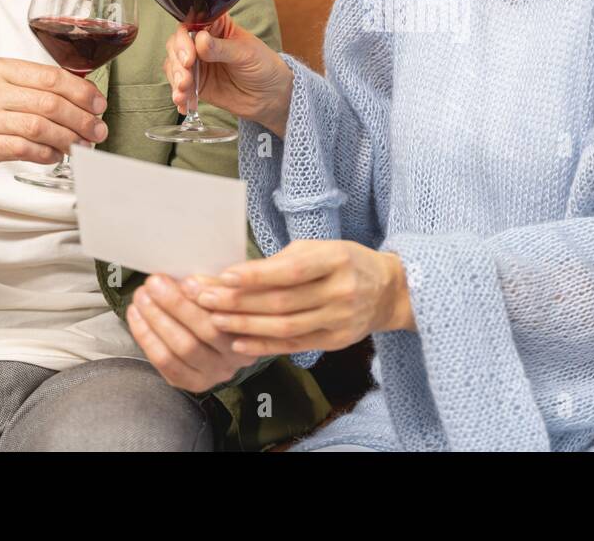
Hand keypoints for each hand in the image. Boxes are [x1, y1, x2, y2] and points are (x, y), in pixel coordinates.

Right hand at [0, 57, 107, 215]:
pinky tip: (55, 155)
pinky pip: (25, 149)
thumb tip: (87, 98)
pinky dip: (47, 154)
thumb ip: (39, 88)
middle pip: (49, 103)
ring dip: (68, 139)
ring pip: (40, 127)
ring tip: (81, 146)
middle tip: (97, 131)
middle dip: (81, 119)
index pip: (51, 77)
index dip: (81, 92)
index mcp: (0, 70)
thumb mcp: (4, 90)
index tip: (99, 105)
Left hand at [127, 274, 258, 392]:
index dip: (209, 296)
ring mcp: (216, 373)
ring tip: (142, 296)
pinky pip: (165, 362)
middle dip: (176, 304)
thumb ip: (216, 286)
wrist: (223, 339)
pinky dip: (147, 337)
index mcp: (254, 328)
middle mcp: (238, 356)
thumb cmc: (221, 304)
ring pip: (183, 347)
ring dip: (157, 319)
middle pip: (206, 330)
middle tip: (155, 283)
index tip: (187, 279)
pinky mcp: (194, 382)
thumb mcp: (229, 291)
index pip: (232, 312)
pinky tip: (136, 316)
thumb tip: (188, 280)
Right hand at [164, 14, 293, 136]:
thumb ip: (221, 48)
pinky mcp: (197, 84)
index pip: (190, 25)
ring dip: (175, 79)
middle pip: (176, 45)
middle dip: (177, 62)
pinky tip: (184, 104)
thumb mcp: (246, 54)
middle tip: (186, 78)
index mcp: (216, 26)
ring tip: (183, 93)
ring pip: (174, 66)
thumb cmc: (264, 66)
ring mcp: (198, 64)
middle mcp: (202, 43)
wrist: (271, 96)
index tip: (189, 56)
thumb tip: (199, 40)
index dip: (184, 39)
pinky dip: (179, 95)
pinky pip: (180, 87)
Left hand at [179, 240, 415, 357]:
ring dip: (245, 325)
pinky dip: (264, 345)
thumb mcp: (321, 248)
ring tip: (214, 320)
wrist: (388, 291)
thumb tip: (237, 274)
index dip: (257, 275)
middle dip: (239, 301)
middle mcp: (341, 291)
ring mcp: (340, 319)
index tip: (224, 276)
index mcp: (337, 260)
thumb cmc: (345, 262)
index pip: (292, 270)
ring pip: (285, 326)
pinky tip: (239, 343)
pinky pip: (294, 345)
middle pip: (283, 301)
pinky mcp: (335, 341)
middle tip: (205, 298)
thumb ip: (283, 261)